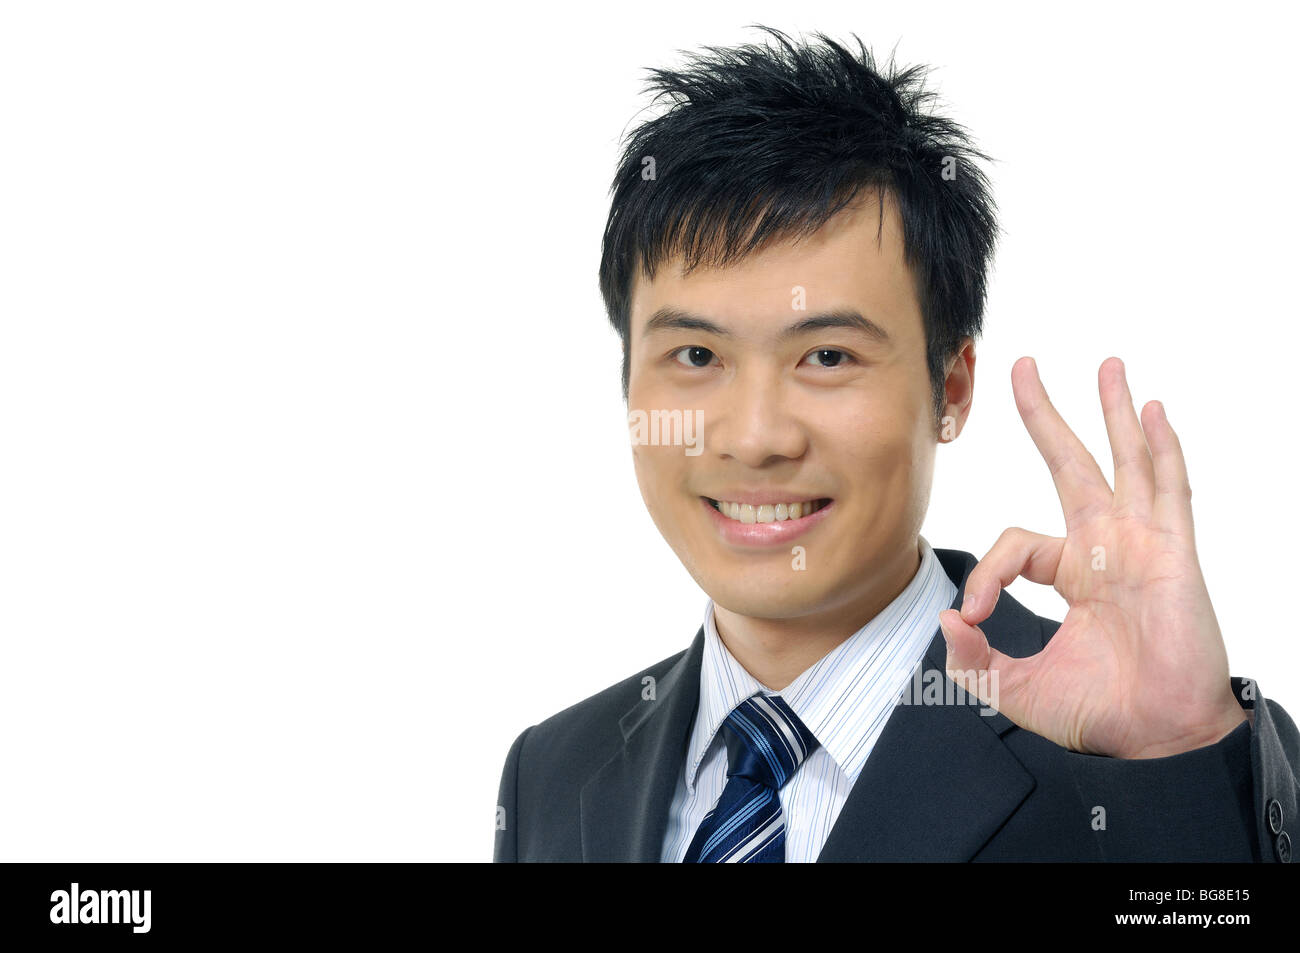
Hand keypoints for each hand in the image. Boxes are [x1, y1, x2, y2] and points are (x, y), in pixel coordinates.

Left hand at [938, 356, 1246, 758]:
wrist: (1155, 742)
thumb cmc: (1100, 714)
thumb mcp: (1015, 687)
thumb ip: (974, 659)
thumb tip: (947, 620)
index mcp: (1071, 575)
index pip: (1014, 545)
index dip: (984, 573)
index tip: (972, 615)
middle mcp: (1105, 550)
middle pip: (1069, 464)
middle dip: (1046, 415)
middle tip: (1023, 367)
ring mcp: (1141, 546)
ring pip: (1124, 462)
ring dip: (1112, 411)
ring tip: (1106, 364)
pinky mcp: (1171, 555)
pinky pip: (1167, 491)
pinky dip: (1162, 449)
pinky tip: (1152, 411)